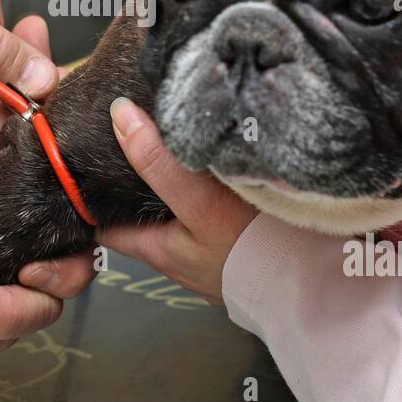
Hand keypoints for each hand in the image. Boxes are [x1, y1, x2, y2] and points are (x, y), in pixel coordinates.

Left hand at [97, 97, 256, 303]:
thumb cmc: (259, 256)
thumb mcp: (199, 205)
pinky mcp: (246, 238)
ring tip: (175, 131)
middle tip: (131, 129)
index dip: (87, 192)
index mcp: (157, 249)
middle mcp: (180, 251)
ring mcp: (214, 247)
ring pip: (180, 205)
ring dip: (178, 176)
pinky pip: (218, 204)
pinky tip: (224, 156)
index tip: (78, 156)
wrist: (324, 285)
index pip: (102, 220)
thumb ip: (159, 163)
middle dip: (134, 176)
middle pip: (141, 210)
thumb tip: (121, 116)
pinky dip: (214, 182)